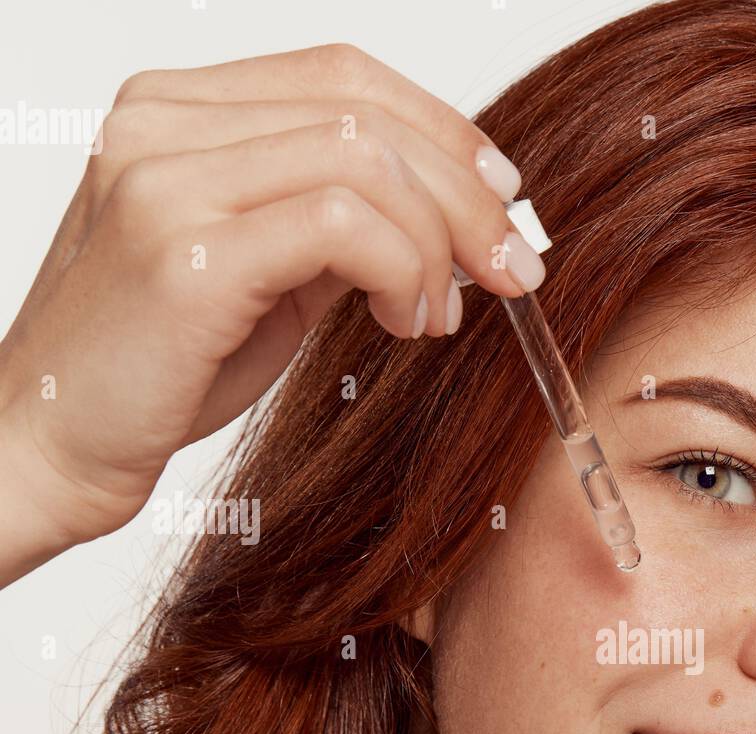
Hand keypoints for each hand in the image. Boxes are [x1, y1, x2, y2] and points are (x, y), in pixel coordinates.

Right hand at [0, 42, 544, 579]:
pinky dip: (404, 271)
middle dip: (466, 195)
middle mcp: (161, 122)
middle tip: (513, 268)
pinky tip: (405, 322)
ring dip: (438, 242)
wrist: (52, 442)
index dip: (444, 133)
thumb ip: (332, 223)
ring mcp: (165, 178)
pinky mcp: (184, 251)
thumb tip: (440, 215)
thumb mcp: (265, 275)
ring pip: (364, 160)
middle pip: (366, 111)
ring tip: (435, 315)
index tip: (503, 202)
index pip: (344, 78)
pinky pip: (343, 225)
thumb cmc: (158, 368)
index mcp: (177, 111)